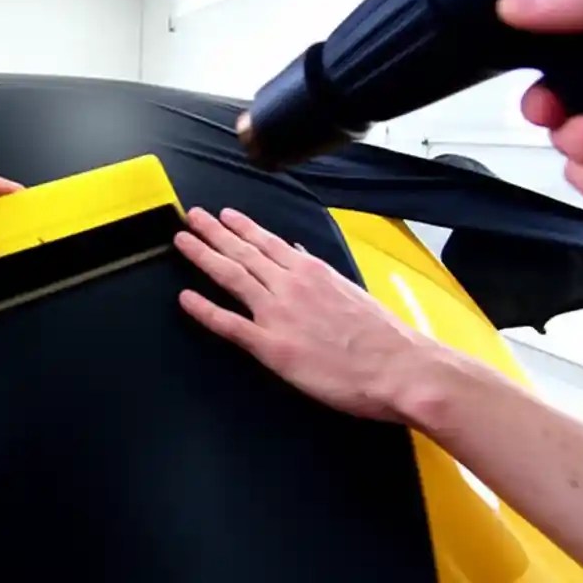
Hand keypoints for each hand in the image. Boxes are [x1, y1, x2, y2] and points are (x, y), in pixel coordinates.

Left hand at [174, 207, 443, 422]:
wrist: (400, 368)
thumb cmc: (384, 338)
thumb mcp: (351, 292)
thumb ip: (320, 275)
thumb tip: (301, 256)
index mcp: (312, 271)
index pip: (267, 242)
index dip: (240, 227)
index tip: (221, 215)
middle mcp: (291, 285)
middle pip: (242, 252)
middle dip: (212, 232)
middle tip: (189, 217)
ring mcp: (279, 314)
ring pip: (232, 276)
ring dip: (203, 256)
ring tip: (182, 242)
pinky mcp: (273, 346)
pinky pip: (230, 324)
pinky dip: (205, 310)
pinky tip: (186, 299)